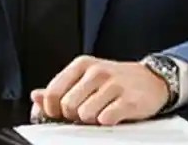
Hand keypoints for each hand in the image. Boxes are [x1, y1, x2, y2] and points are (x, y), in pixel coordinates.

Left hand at [30, 56, 169, 125]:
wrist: (152, 79)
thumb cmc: (114, 81)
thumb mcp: (84, 79)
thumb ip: (59, 89)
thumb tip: (36, 97)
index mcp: (81, 65)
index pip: (53, 92)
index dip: (52, 109)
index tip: (60, 113)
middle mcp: (96, 72)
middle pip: (68, 106)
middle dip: (73, 115)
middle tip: (85, 111)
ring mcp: (113, 85)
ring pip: (85, 115)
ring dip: (91, 120)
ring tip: (100, 112)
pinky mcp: (129, 100)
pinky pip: (105, 120)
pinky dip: (106, 122)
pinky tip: (112, 114)